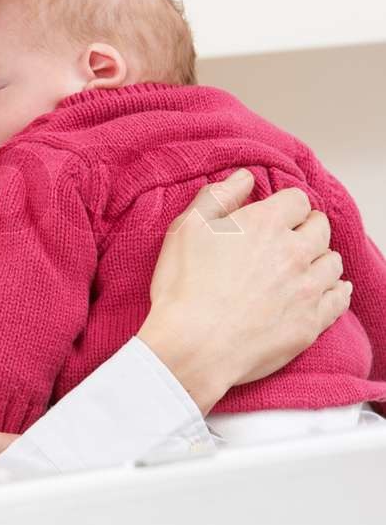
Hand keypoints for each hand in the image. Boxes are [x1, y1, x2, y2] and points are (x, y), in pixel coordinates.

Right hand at [139, 167, 351, 415]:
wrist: (194, 347)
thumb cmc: (184, 288)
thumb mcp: (187, 229)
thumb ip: (217, 197)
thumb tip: (243, 177)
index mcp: (266, 224)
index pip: (297, 200)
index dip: (286, 205)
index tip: (277, 215)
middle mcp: (295, 252)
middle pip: (321, 227)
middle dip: (308, 228)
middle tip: (291, 238)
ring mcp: (307, 289)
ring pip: (333, 262)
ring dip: (321, 259)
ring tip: (304, 266)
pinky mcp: (311, 322)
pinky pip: (340, 299)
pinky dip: (337, 290)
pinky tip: (329, 290)